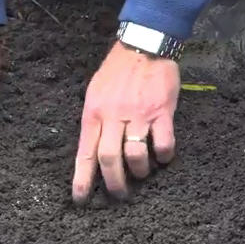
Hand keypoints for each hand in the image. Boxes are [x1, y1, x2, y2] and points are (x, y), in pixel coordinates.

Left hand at [72, 41, 179, 201]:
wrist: (144, 45)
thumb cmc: (117, 70)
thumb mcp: (95, 92)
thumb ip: (95, 119)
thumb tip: (93, 148)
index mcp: (94, 112)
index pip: (85, 152)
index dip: (82, 178)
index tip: (80, 198)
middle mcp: (113, 116)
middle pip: (109, 159)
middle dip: (113, 183)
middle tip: (119, 195)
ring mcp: (139, 114)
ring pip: (136, 155)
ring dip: (140, 171)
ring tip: (142, 173)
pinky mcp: (162, 111)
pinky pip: (164, 143)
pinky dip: (164, 155)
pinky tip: (163, 156)